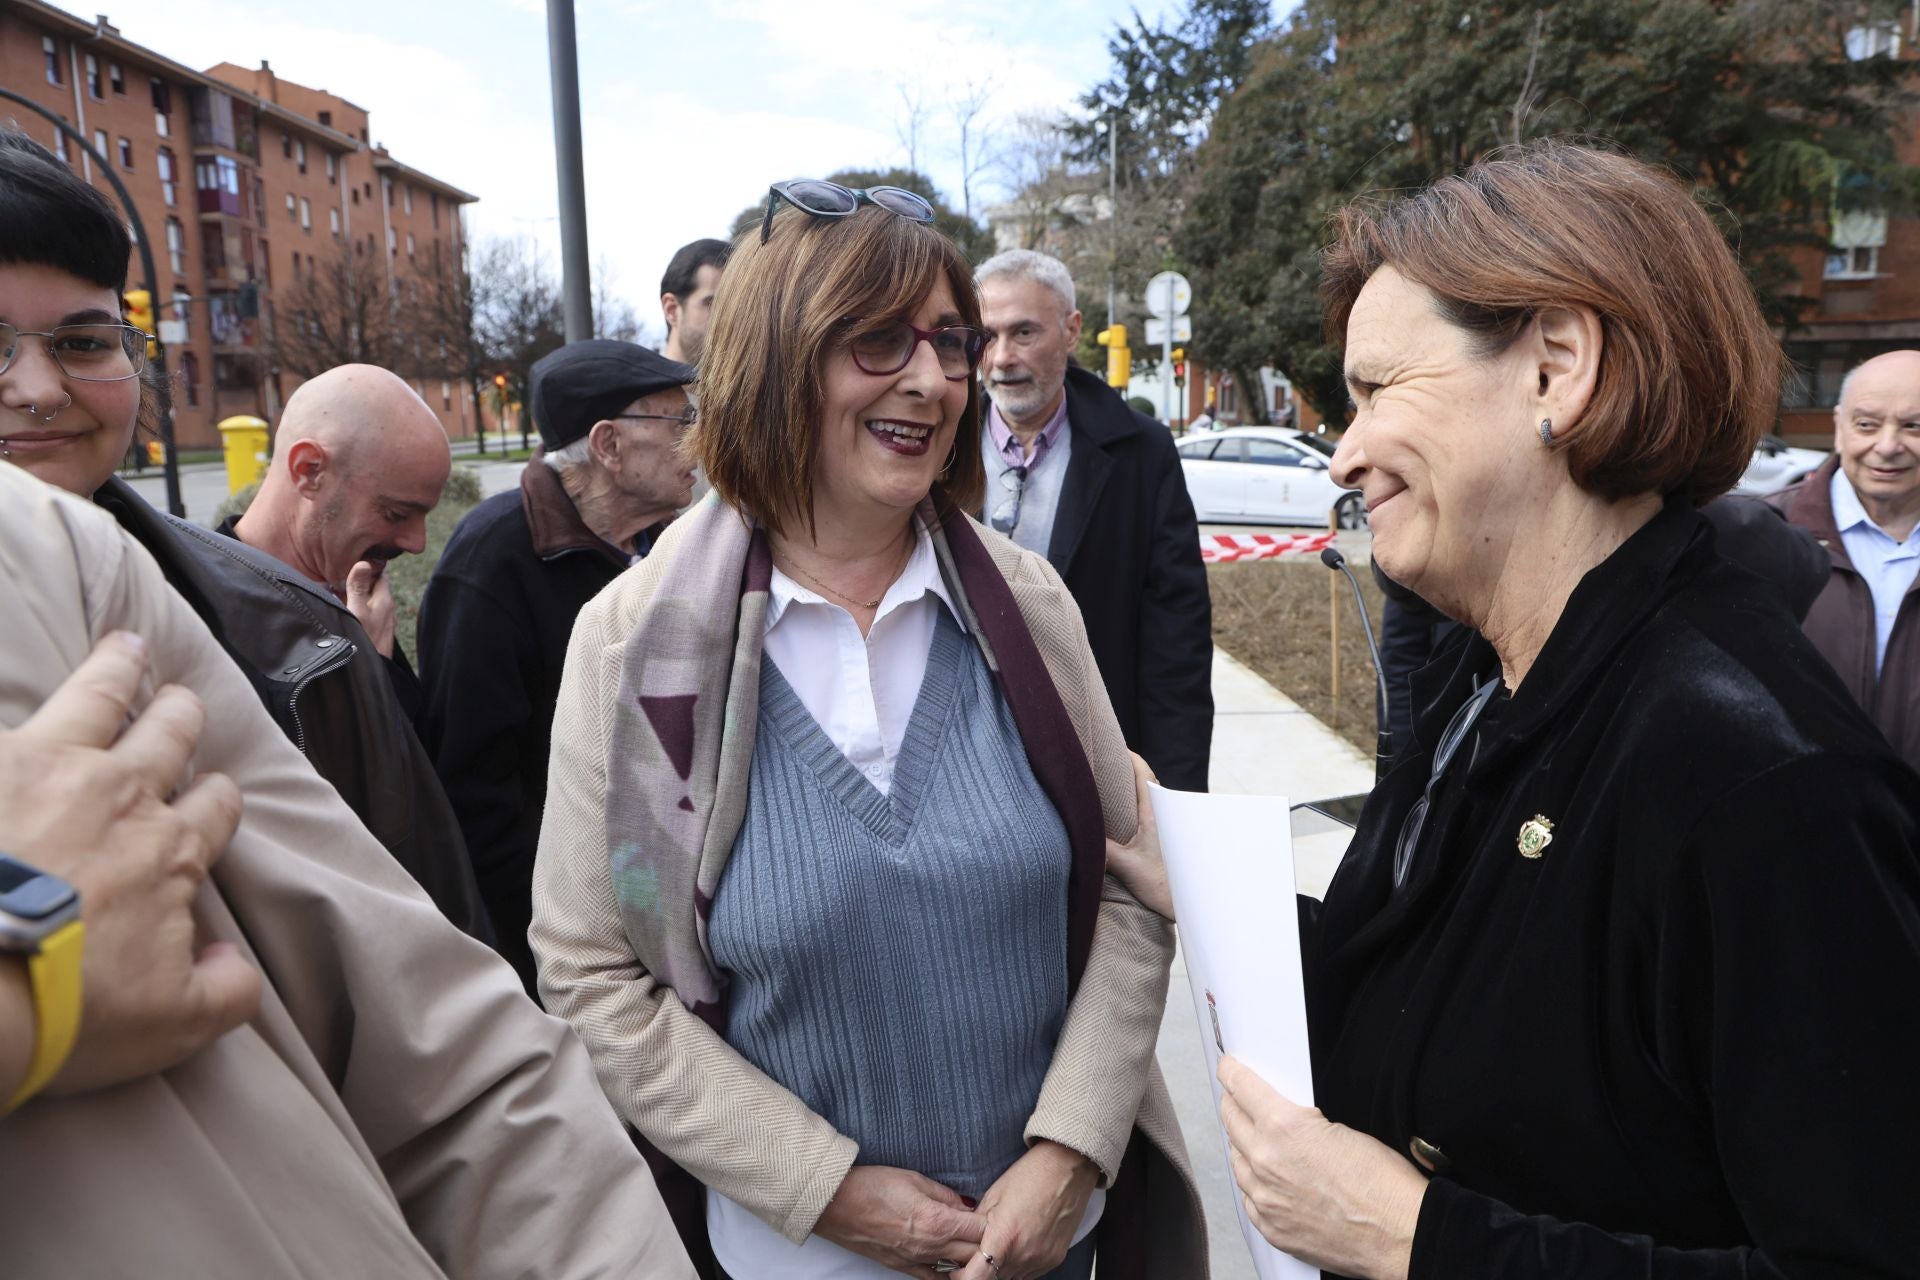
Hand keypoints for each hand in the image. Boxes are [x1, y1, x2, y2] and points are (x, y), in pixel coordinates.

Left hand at [0, 633, 259, 1102]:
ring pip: (100, 694)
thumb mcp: (173, 1026)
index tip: (212, 800)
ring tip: (124, 645)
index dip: (218, 800)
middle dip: (181, 716)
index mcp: (171, 851)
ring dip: (118, 668)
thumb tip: (233, 961)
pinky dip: (14, 702)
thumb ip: (226, 989)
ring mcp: (46, 766)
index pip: (217, 806)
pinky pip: (3, 714)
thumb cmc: (66, 1009)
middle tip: (181, 702)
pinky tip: (10, 690)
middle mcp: (121, 793)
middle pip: (170, 733)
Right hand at [345, 560, 396, 657]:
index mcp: (385, 601)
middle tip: (338, 582)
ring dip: (356, 598)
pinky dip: (357, 611)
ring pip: (369, 603)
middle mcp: (388, 610)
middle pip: (373, 589)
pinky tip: (344, 613)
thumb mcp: (356, 611)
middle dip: (358, 584)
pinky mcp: (379, 633)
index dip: (366, 569)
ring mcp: (384, 622)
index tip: (350, 567)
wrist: (370, 671)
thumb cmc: (363, 641)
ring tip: (336, 596)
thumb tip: (363, 563)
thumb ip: (358, 588)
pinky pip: (368, 615)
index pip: (379, 576)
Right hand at [815, 1164, 985, 1275]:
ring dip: (970, 1260)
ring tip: (976, 1247)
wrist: (836, 1204)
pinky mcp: (902, 1267)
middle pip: (975, 1254)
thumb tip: (966, 1204)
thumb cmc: (872, 1185)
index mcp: (937, 1221)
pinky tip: (953, 1266)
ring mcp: (916, 1260)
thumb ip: (945, 1195)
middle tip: (993, 1231)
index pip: (981, 1229)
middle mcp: (931, 1246)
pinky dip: (948, 1273)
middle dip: (987, 1243)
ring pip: (958, 1270)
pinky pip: (934, 1279)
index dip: (993, 1221)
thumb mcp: (915, 1178)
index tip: (999, 1213)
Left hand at [957, 1141, 1098, 1279]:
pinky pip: (1029, 1273)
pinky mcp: (1055, 1259)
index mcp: (1005, 1237)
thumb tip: (963, 1242)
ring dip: (1001, 1268)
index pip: (977, 1279)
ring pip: (1011, 1278)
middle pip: (993, 1279)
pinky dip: (1019, 1265)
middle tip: (977, 1252)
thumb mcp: (993, 1196)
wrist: (1068, 1168)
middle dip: (981, 1269)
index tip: (957, 1268)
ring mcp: (1042, 1259)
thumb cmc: (1030, 1175)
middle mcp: (1025, 1254)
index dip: (962, 1276)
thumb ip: (976, 1226)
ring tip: (1000, 1245)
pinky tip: (1018, 1244)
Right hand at [1104, 753, 1173, 919]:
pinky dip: (1139, 804)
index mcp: (1155, 814)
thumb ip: (1102, 849)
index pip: (1143, 775)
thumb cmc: (1162, 886)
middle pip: (1147, 782)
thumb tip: (1078, 836)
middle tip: (1107, 761)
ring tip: (1112, 784)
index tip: (1115, 745)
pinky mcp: (1167, 839)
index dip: (1130, 757)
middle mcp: (1163, 816)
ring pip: (1151, 798)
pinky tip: (1124, 814)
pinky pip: (1153, 812)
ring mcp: (1167, 827)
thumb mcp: (1126, 866)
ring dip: (1134, 788)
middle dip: (1128, 769)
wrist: (1189, 904)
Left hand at [1219, 1056, 1425, 1279]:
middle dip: (1233, 1104)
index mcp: (1283, 1129)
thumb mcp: (1341, 1128)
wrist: (1400, 1236)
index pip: (1241, 1088)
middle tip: (1236, 1098)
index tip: (1228, 1070)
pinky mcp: (1271, 1228)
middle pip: (1231, 1121)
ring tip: (1253, 1138)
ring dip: (1242, 1145)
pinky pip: (1248, 1198)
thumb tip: (1285, 1119)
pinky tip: (1265, 1179)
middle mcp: (1265, 1163)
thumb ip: (1300, 1122)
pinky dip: (1252, 1184)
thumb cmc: (1383, 1185)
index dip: (1231, 1073)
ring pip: (1236, 1160)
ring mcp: (1265, 1199)